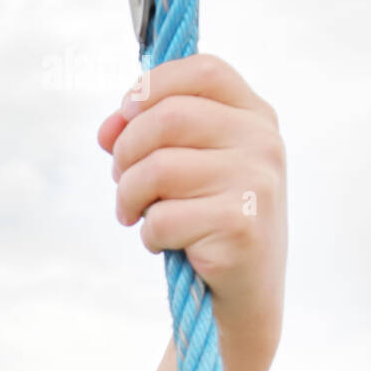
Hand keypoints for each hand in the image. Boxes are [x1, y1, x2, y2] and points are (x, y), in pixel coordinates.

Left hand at [98, 54, 286, 360]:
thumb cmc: (208, 227)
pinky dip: (149, 235)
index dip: (151, 87)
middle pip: (168, 118)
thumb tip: (107, 129)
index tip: (123, 116)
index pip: (202, 71)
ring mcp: (256, 183)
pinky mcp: (240, 226)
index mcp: (254, 117)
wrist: (241, 299)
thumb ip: (152, 138)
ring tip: (134, 215)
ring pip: (158, 169)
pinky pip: (163, 219)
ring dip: (129, 197)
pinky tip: (164, 244)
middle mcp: (263, 142)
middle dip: (126, 152)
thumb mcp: (187, 172)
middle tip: (121, 183)